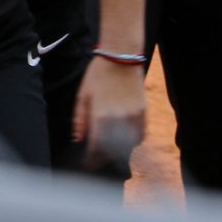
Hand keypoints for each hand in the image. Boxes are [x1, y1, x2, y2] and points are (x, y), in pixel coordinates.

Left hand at [71, 55, 146, 171]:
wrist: (121, 57)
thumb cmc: (98, 75)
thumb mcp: (83, 95)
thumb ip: (79, 119)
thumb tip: (78, 139)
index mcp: (99, 117)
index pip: (95, 148)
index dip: (91, 159)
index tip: (89, 164)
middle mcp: (117, 120)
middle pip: (111, 150)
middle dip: (104, 157)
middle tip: (98, 159)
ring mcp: (132, 117)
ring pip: (127, 145)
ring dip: (119, 150)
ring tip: (111, 149)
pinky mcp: (142, 112)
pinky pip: (140, 135)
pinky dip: (133, 140)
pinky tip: (126, 138)